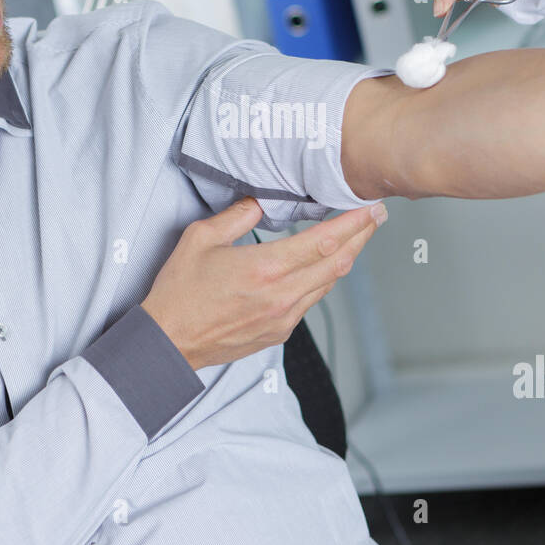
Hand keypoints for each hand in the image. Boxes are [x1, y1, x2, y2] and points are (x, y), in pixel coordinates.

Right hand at [141, 197, 385, 370]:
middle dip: (361, 237)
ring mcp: (283, 317)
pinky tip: (322, 268)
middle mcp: (281, 295)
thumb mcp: (200, 239)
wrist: (169, 342)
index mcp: (265, 268)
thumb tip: (260, 202)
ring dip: (345, 259)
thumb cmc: (180, 293)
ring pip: (328, 284)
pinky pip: (310, 302)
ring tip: (355, 239)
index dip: (353, 223)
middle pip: (337, 262)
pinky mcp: (279, 332)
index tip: (368, 208)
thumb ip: (237, 216)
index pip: (323, 241)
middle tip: (375, 218)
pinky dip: (322, 281)